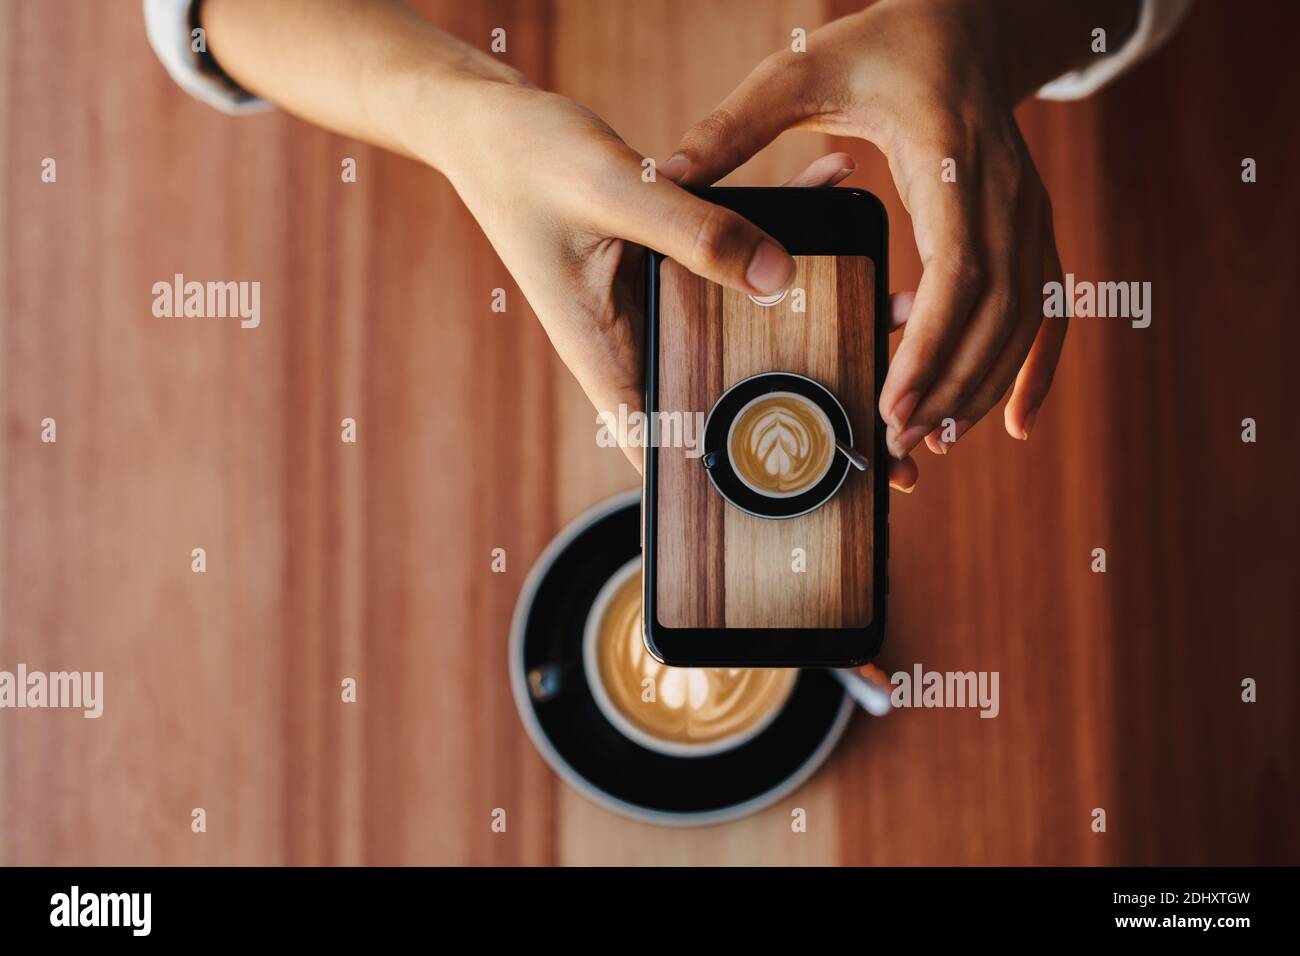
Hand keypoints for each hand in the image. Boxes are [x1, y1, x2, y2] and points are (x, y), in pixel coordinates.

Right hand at [442, 79, 919, 488]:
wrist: (492, 124)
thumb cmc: (526, 162)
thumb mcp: (615, 193)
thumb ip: (695, 233)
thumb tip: (782, 278)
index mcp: (608, 354)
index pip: (663, 449)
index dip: (720, 484)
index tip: (795, 497)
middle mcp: (638, 341)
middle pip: (723, 393)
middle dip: (796, 399)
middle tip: (878, 399)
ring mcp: (656, 306)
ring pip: (741, 329)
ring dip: (808, 315)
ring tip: (884, 307)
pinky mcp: (670, 267)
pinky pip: (735, 265)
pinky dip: (782, 240)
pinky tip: (828, 206)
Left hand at [668, 0, 1080, 470]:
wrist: (965, 23)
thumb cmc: (881, 44)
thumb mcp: (801, 71)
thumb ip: (735, 125)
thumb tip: (665, 174)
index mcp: (949, 155)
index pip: (957, 268)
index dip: (931, 343)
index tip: (892, 401)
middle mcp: (1004, 190)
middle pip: (995, 310)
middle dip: (949, 386)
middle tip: (895, 442)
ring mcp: (1028, 212)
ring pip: (1025, 319)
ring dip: (980, 387)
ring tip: (928, 441)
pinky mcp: (1033, 229)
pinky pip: (1051, 308)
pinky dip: (1037, 369)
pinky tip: (1016, 423)